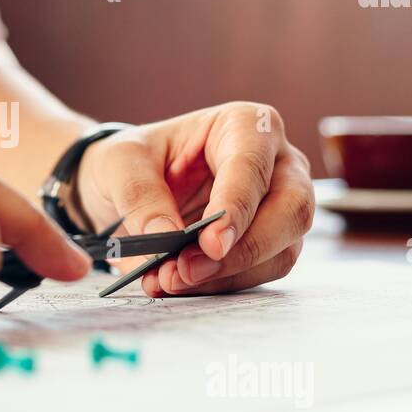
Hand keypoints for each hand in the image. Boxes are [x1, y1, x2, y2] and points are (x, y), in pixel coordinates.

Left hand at [73, 103, 313, 295]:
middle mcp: (276, 163)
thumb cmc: (135, 159)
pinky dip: (222, 285)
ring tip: (173, 280)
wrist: (128, 184)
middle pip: (291, 210)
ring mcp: (281, 205)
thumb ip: (140, 195)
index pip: (253, 166)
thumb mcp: (120, 163)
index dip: (236, 208)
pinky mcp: (271, 243)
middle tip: (187, 270)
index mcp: (246, 125)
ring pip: (282, 249)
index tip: (210, 244)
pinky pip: (262, 272)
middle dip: (242, 250)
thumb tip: (166, 238)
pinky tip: (184, 284)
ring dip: (228, 275)